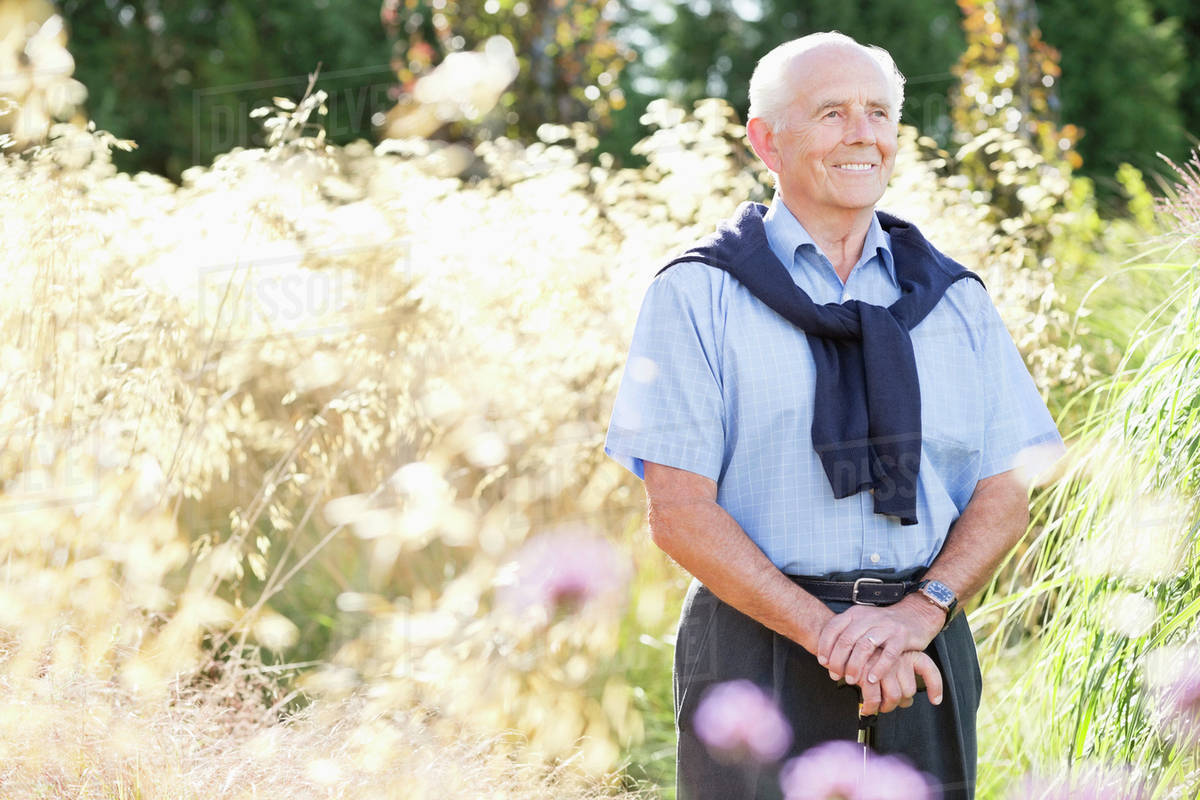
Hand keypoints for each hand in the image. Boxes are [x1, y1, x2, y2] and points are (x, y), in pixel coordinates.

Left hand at [816, 597, 944, 688]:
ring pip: (865, 647)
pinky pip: (888, 655)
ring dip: (855, 666)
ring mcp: (885, 627)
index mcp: (855, 614)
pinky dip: (879, 668)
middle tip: (835, 675)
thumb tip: (826, 658)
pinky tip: (872, 679)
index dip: (824, 646)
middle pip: (847, 640)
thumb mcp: (862, 623)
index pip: (833, 628)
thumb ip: (846, 634)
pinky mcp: (901, 637)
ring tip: (851, 680)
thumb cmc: (883, 625)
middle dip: (838, 660)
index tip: (822, 661)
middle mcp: (868, 618)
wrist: (914, 615)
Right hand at [855, 650, 943, 715]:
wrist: (836, 634)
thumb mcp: (883, 654)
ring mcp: (883, 665)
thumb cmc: (860, 649)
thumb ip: (897, 673)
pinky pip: (875, 699)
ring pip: (894, 697)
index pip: (928, 668)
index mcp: (904, 651)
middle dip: (897, 702)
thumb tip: (906, 702)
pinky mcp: (866, 673)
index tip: (935, 699)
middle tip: (885, 705)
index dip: (934, 686)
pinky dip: (871, 707)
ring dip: (884, 706)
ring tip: (874, 706)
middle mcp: (897, 657)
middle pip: (908, 690)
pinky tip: (866, 708)